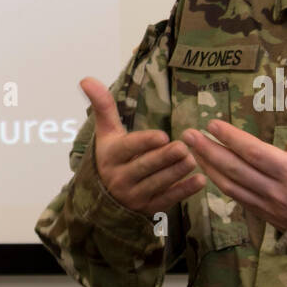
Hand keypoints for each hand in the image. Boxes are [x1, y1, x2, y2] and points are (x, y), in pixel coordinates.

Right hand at [80, 77, 204, 215]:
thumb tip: (86, 78)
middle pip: (144, 167)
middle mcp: (120, 178)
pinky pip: (167, 200)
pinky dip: (184, 191)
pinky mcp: (148, 208)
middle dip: (164, 158)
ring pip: (157, 184)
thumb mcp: (106, 132)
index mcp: (111, 156)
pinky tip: (200, 181)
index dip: (144, 142)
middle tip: (184, 147)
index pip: (128, 148)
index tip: (162, 135)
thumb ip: (102, 105)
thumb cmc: (111, 155)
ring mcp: (134, 196)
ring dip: (176, 173)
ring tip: (194, 160)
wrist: (103, 195)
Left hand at [182, 96, 286, 231]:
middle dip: (208, 150)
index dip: (231, 138)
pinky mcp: (265, 217)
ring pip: (230, 186)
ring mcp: (268, 206)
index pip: (254, 153)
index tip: (212, 124)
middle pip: (234, 169)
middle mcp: (276, 191)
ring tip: (191, 150)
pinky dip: (219, 183)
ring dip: (208, 166)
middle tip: (187, 134)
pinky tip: (208, 171)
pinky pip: (236, 199)